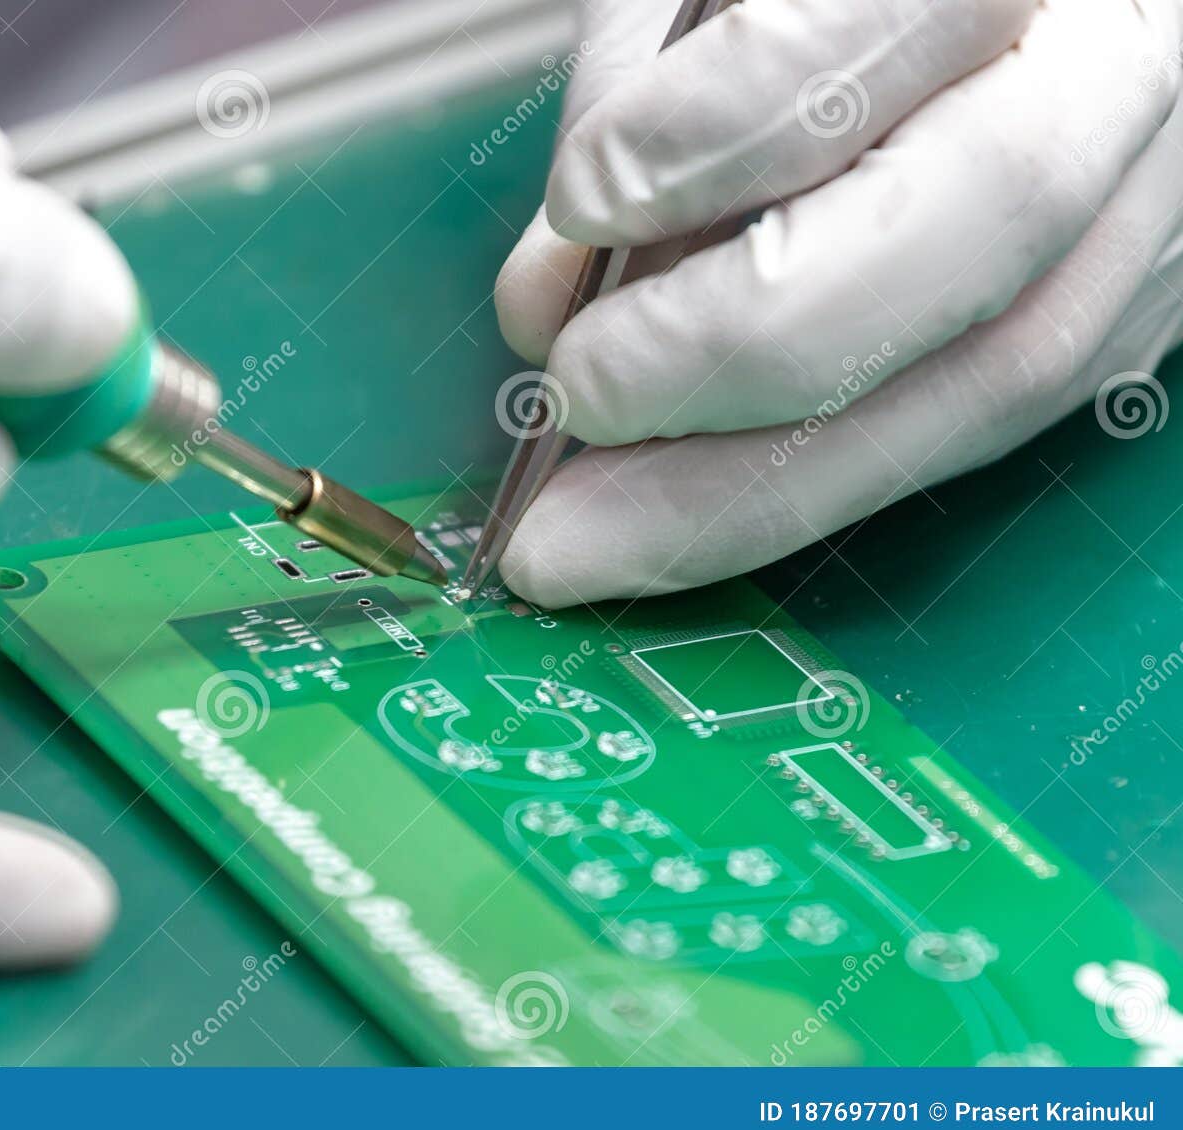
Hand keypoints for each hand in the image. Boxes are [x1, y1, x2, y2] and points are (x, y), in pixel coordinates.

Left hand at [495, 0, 1182, 605]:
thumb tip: (545, 309)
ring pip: (996, 373)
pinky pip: (962, 436)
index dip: (741, 116)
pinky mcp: (1113, 330)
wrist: (972, 38)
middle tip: (580, 393)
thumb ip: (633, 117)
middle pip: (985, 213)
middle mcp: (1126, 78)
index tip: (587, 198)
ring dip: (755, 484)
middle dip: (745, 336)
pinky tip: (671, 524)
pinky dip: (797, 491)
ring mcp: (1144, 218)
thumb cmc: (800, 14)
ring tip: (580, 537)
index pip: (925, 6)